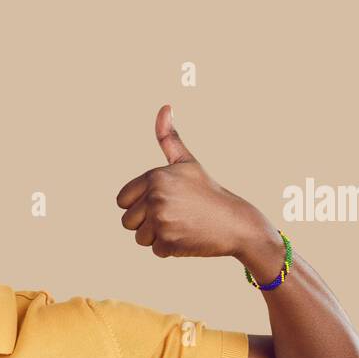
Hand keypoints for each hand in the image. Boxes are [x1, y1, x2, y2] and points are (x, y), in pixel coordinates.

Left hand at [115, 105, 278, 260]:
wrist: (237, 222)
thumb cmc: (209, 192)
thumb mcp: (187, 163)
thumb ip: (169, 139)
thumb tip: (164, 107)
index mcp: (155, 176)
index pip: (121, 201)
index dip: (140, 205)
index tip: (164, 202)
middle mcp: (155, 196)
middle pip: (127, 221)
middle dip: (147, 223)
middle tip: (175, 216)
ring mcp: (161, 219)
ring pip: (139, 238)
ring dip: (157, 237)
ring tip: (182, 225)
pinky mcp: (168, 241)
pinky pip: (155, 250)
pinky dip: (170, 249)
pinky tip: (189, 237)